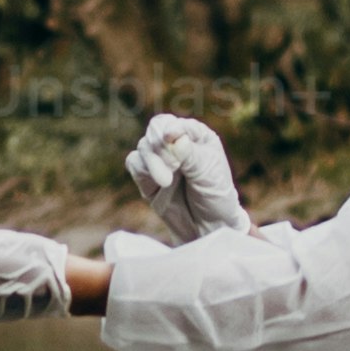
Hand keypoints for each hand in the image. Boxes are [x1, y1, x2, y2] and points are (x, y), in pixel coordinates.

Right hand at [122, 110, 247, 236]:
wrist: (206, 227)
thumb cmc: (215, 196)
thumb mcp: (209, 172)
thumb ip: (190, 154)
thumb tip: (174, 137)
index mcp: (194, 136)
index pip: (171, 123)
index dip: (168, 129)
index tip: (172, 139)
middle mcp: (175, 144)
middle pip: (154, 132)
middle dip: (160, 148)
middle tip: (173, 166)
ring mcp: (159, 160)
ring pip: (143, 147)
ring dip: (152, 162)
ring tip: (167, 181)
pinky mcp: (147, 178)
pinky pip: (134, 163)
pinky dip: (142, 170)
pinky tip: (158, 184)